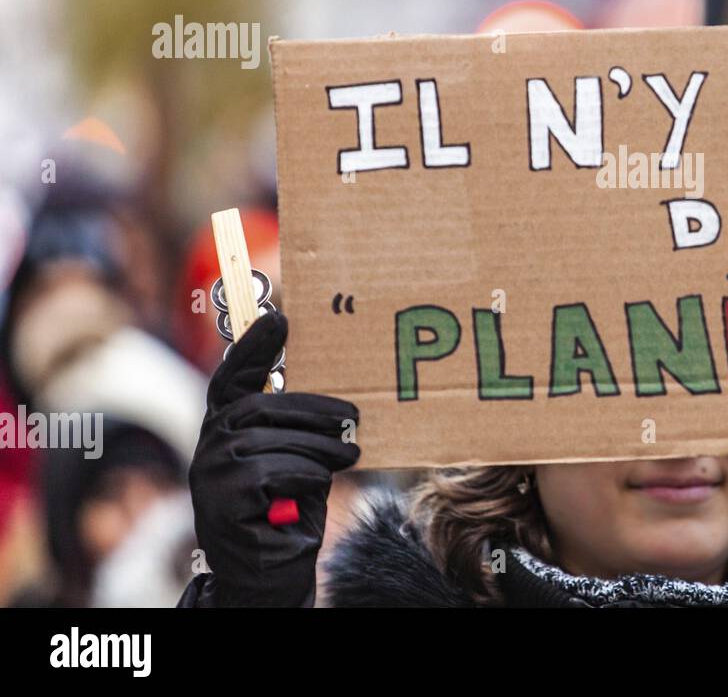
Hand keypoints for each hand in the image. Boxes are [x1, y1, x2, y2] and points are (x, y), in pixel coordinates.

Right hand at [189, 310, 359, 605]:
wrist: (272, 572)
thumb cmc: (289, 509)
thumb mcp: (296, 459)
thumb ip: (297, 427)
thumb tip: (332, 395)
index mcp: (226, 429)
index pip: (232, 378)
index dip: (253, 347)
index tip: (280, 318)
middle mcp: (210, 446)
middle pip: (262, 407)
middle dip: (315, 410)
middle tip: (355, 419)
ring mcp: (210, 473)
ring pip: (273, 441)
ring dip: (320, 449)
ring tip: (350, 456)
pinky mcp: (220, 500)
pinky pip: (273, 471)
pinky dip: (305, 476)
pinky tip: (317, 485)